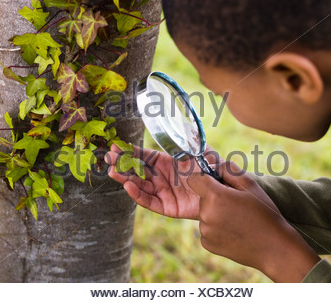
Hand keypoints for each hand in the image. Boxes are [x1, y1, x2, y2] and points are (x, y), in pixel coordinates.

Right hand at [104, 144, 222, 219]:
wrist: (222, 191)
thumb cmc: (211, 170)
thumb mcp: (199, 152)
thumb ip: (188, 141)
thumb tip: (180, 124)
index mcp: (166, 163)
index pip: (143, 157)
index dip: (129, 152)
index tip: (116, 147)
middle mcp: (161, 177)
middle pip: (136, 171)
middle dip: (122, 165)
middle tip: (108, 159)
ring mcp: (162, 192)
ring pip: (139, 186)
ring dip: (125, 179)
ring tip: (113, 171)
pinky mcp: (167, 206)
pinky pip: (149, 201)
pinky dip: (138, 195)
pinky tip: (128, 186)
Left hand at [187, 161, 320, 282]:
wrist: (274, 247)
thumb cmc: (264, 213)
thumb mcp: (250, 185)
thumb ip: (228, 169)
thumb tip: (211, 165)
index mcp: (215, 196)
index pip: (194, 180)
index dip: (205, 179)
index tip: (217, 183)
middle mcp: (205, 214)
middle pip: (202, 198)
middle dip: (215, 197)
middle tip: (236, 204)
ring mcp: (205, 231)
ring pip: (205, 213)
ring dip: (216, 213)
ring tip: (238, 219)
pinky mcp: (207, 244)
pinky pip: (207, 229)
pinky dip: (217, 229)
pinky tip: (234, 231)